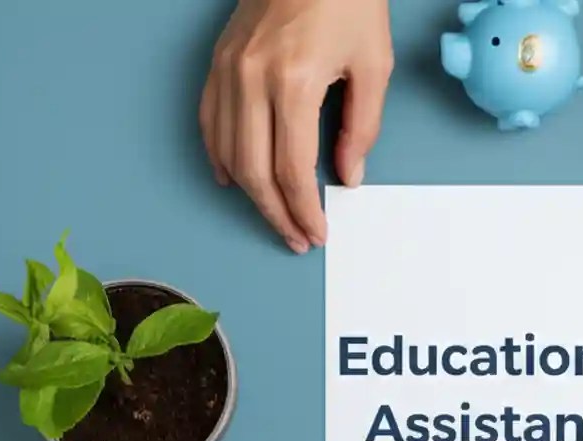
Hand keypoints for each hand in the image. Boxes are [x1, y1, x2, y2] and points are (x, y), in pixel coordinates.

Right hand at [201, 0, 393, 253]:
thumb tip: (349, 175)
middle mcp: (252, 78)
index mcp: (294, 82)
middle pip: (254, 172)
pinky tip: (234, 179)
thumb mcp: (374, 64)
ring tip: (275, 216)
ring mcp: (228, 69)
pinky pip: (209, 122)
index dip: (304, 210)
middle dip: (277, 214)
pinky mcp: (218, 61)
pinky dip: (220, 157)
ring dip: (249, 194)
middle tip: (298, 238)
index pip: (292, 169)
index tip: (317, 233)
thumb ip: (362, 127)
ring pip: (227, 153)